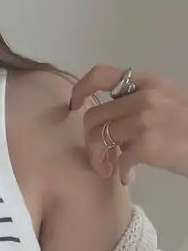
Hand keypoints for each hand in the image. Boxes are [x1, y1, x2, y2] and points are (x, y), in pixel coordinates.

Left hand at [69, 65, 187, 184]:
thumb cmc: (187, 126)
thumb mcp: (165, 102)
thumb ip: (136, 104)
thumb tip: (106, 122)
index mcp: (146, 82)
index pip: (102, 74)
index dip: (80, 89)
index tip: (73, 106)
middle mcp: (144, 97)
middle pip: (94, 117)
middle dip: (90, 141)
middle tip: (100, 157)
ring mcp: (145, 120)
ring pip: (100, 139)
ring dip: (100, 160)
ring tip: (110, 168)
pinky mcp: (148, 144)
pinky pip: (117, 161)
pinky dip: (120, 173)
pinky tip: (129, 176)